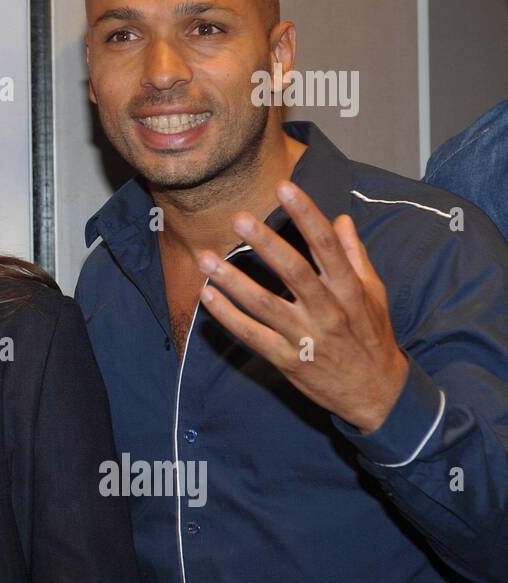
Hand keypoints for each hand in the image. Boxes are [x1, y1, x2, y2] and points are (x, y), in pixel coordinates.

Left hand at [196, 180, 408, 432]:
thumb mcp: (374, 294)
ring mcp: (305, 337)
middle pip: (294, 271)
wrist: (376, 394)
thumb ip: (354, 255)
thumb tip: (341, 218)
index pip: (327, 246)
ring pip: (264, 305)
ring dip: (233, 281)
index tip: (286, 188)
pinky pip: (251, 335)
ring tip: (207, 258)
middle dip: (266, 244)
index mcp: (349, 290)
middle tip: (239, 219)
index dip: (306, 215)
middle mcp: (327, 311)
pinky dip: (227, 316)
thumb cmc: (372, 337)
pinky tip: (207, 296)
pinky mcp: (287, 360)